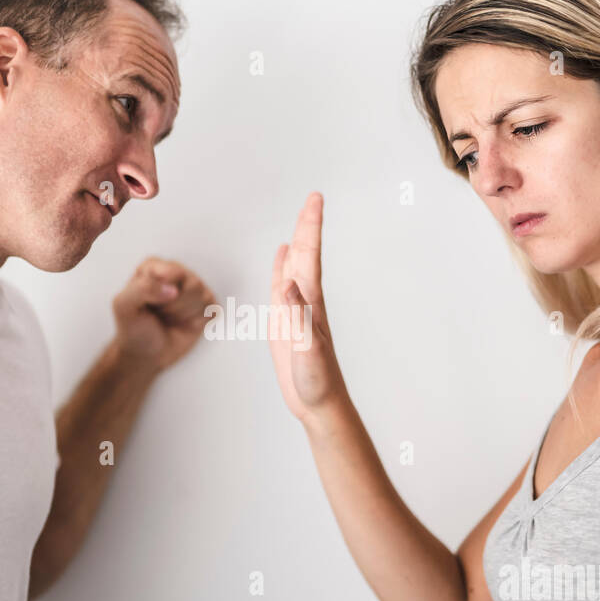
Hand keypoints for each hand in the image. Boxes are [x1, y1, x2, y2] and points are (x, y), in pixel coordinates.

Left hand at [112, 257, 216, 371]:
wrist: (146, 354)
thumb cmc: (134, 327)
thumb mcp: (124, 306)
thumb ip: (142, 289)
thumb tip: (173, 290)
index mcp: (153, 266)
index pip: (171, 271)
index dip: (163, 292)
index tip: (150, 304)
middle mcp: (176, 272)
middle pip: (193, 284)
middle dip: (174, 307)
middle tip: (159, 314)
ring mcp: (194, 289)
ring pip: (203, 296)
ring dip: (184, 315)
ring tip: (169, 319)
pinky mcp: (207, 305)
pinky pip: (213, 310)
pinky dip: (198, 323)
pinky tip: (184, 325)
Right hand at [269, 192, 348, 422]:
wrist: (319, 403)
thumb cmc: (317, 380)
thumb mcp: (306, 347)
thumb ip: (298, 315)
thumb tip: (289, 282)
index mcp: (311, 302)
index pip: (309, 255)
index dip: (310, 226)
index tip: (315, 198)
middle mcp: (305, 300)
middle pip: (304, 254)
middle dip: (306, 226)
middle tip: (312, 198)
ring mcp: (295, 310)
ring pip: (293, 267)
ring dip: (295, 243)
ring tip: (297, 221)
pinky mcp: (284, 322)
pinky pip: (280, 286)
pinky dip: (280, 268)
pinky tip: (281, 258)